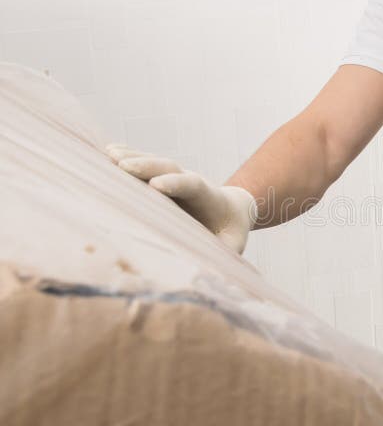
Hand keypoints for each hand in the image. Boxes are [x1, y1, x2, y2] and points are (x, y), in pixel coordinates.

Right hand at [106, 144, 255, 253]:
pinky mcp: (162, 177)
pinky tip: (107, 152)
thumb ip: (225, 254)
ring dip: (133, 158)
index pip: (192, 184)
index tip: (157, 186)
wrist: (231, 211)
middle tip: (123, 166)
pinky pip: (145, 164)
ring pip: (154, 163)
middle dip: (148, 166)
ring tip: (109, 155)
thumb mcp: (232, 245)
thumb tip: (212, 273)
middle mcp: (190, 181)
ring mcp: (174, 177)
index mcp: (209, 197)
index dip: (175, 183)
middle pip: (169, 167)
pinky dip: (128, 157)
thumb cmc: (230, 233)